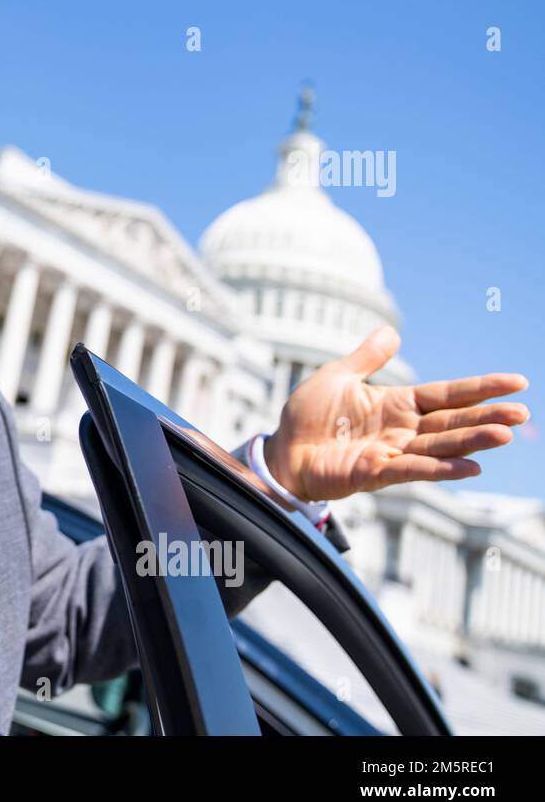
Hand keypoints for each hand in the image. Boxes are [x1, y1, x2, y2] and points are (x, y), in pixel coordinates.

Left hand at [263, 326, 529, 500]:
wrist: (280, 450)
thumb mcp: (336, 377)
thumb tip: (391, 330)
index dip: (480, 388)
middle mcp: (401, 429)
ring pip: (439, 445)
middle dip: (486, 416)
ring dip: (471, 441)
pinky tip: (470, 467)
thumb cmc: (307, 417)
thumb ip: (366, 358)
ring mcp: (392, 452)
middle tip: (522, 412)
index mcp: (396, 404)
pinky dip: (440, 468)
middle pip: (452, 421)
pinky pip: (412, 469)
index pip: (447, 394)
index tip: (517, 382)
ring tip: (504, 435)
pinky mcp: (375, 472)